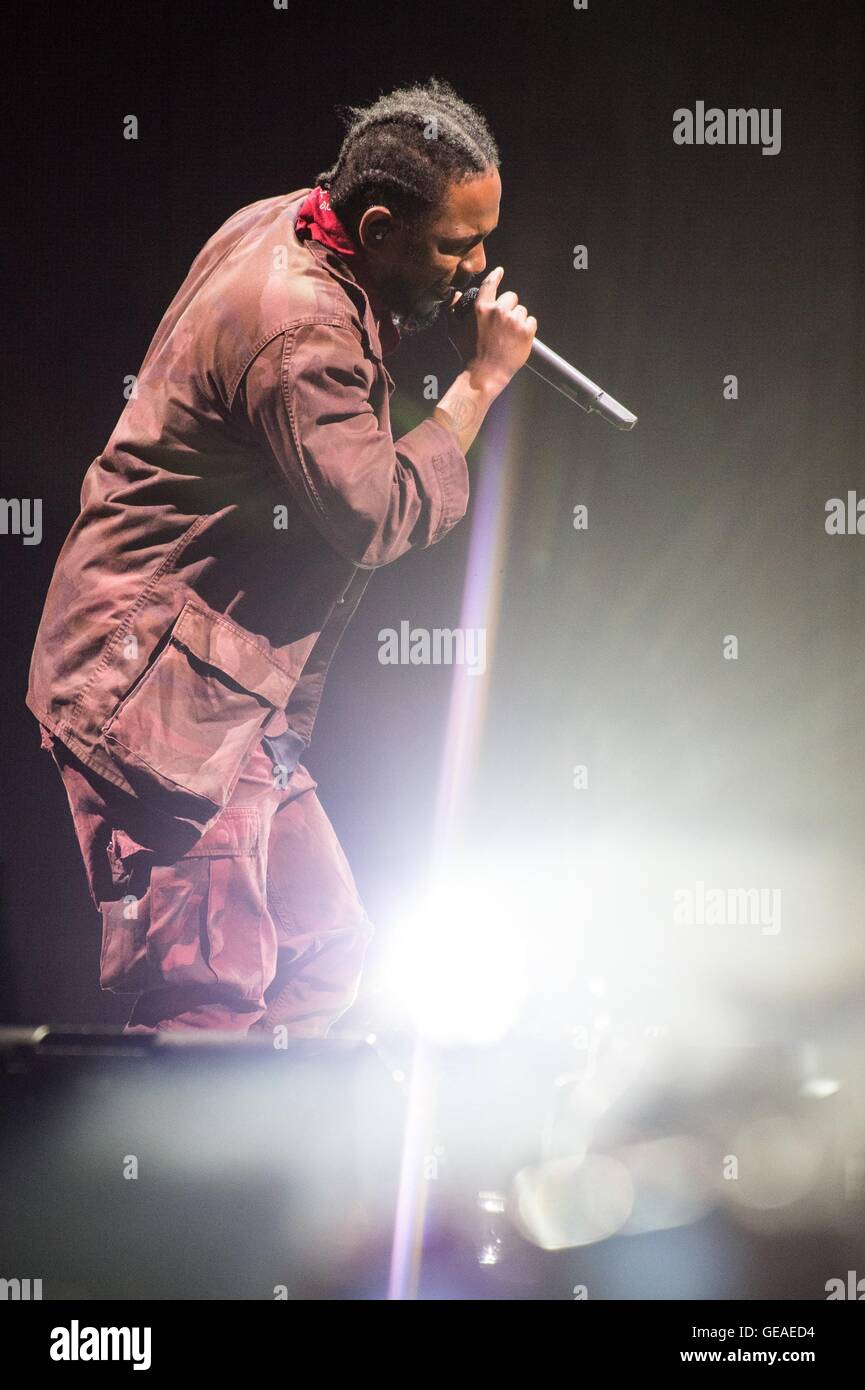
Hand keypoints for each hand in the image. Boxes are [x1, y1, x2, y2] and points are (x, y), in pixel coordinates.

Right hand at [448, 266, 536, 389]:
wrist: (485, 374)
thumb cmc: (468, 352)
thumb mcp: (455, 329)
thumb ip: (454, 309)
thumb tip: (456, 295)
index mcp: (482, 308)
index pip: (491, 284)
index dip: (496, 276)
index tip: (500, 272)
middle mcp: (499, 311)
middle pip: (512, 296)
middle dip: (509, 307)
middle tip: (503, 324)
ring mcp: (514, 321)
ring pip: (522, 310)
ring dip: (518, 319)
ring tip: (509, 335)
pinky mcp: (526, 331)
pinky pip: (531, 321)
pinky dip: (527, 329)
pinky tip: (517, 339)